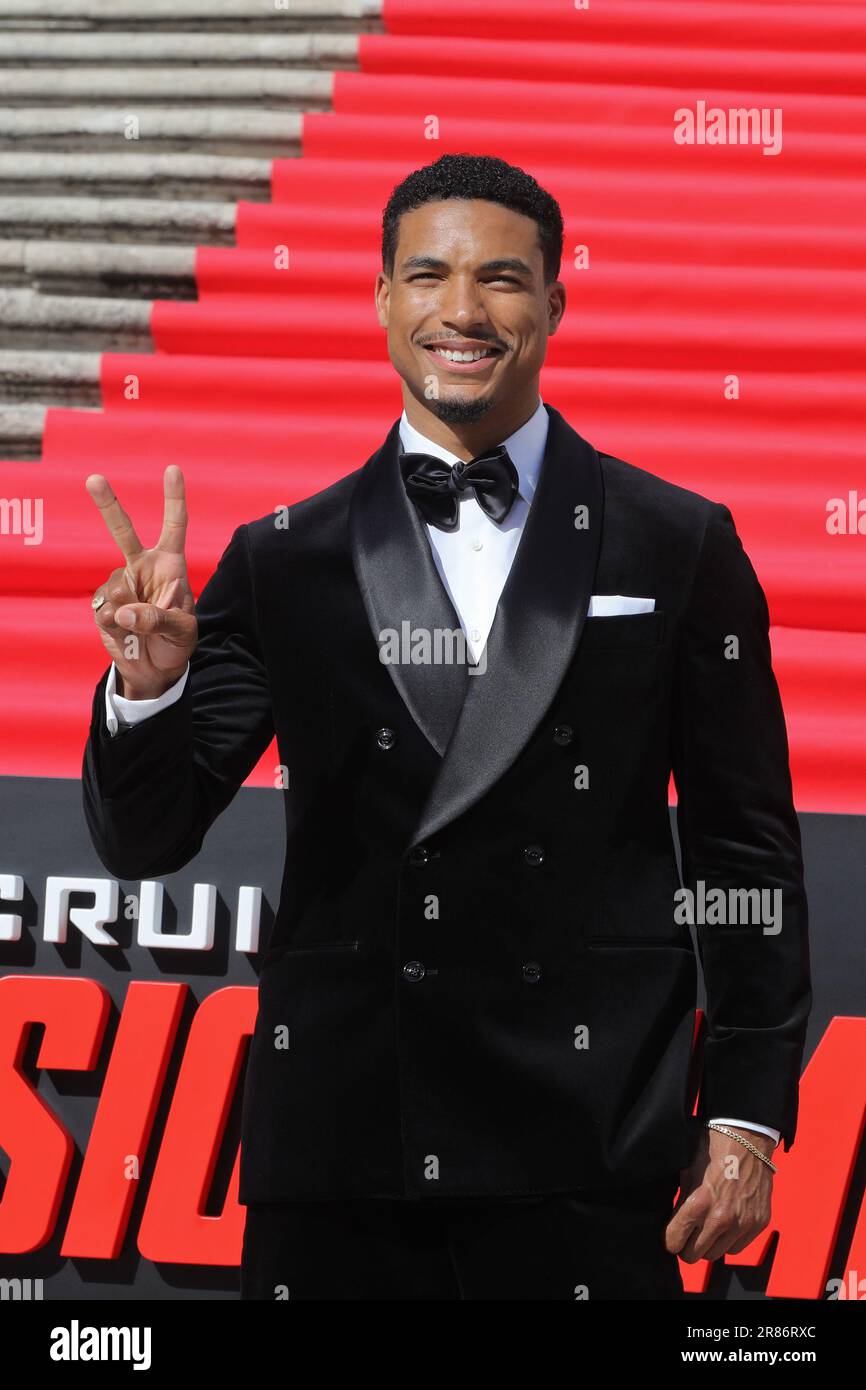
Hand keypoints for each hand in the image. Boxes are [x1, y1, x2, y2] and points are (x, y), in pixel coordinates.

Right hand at [86, 465, 197, 698]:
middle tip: (94, 478)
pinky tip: (125, 633)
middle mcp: (142, 568)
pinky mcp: (100, 604)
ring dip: (129, 614)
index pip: (174, 528)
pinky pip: (104, 610)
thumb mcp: (182, 632)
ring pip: (116, 589)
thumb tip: (124, 612)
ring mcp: (119, 584)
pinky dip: (116, 626)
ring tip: (141, 629)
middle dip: (108, 504)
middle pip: (123, 532)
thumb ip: (158, 619)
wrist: (155, 668)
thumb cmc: (177, 644)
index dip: (174, 500)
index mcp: (170, 566)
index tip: (172, 470)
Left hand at [665, 1124, 774, 1262]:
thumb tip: (672, 1224)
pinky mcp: (758, 1223)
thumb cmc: (712, 1150)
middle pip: (693, 1255)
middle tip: (687, 1234)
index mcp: (698, 1203)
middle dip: (686, 1246)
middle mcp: (721, 1219)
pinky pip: (736, 1248)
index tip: (671, 1234)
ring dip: (708, 1245)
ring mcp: (742, 1223)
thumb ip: (680, 1202)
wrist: (747, 1138)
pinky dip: (728, 1241)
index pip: (673, 1242)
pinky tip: (725, 1224)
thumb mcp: (687, 1173)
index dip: (669, 1239)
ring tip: (707, 1227)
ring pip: (715, 1255)